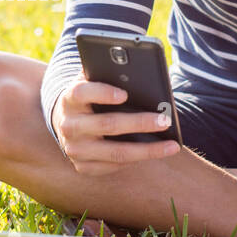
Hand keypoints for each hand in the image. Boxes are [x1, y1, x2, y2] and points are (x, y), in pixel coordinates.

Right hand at [51, 70, 180, 176]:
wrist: (65, 123)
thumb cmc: (88, 97)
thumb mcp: (91, 82)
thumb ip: (106, 73)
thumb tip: (137, 70)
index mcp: (70, 99)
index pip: (82, 93)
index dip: (103, 93)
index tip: (125, 94)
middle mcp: (69, 125)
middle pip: (107, 124)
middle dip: (139, 123)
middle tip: (165, 120)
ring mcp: (75, 149)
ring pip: (116, 152)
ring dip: (147, 150)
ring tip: (172, 146)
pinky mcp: (83, 166)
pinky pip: (114, 166)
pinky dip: (137, 160)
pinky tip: (155, 153)